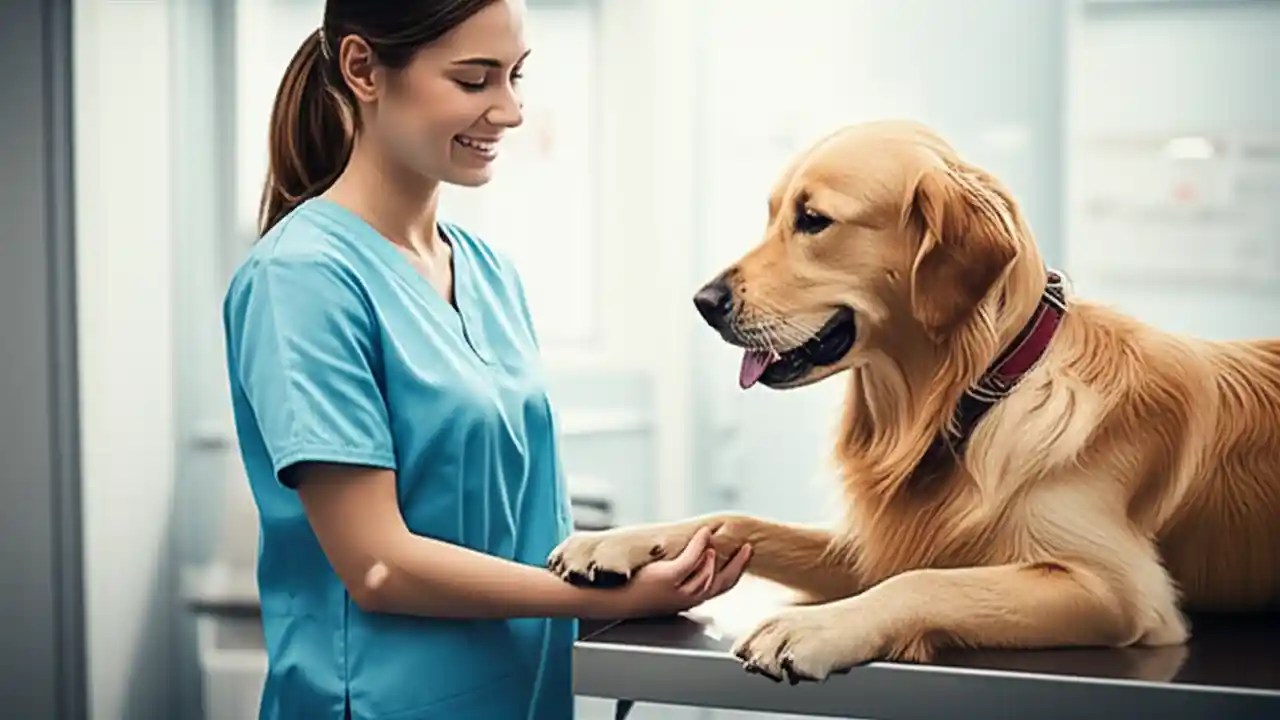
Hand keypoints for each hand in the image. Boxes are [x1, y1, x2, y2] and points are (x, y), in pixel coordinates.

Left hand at [605, 526, 751, 618]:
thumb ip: (678, 577)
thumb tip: (690, 556)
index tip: (744, 559)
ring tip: (722, 540)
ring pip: (708, 573)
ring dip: (718, 555)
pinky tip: (704, 534)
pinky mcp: (667, 578)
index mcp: (687, 600)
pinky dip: (700, 545)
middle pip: (721, 584)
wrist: (611, 600)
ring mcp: (677, 589)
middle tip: (747, 549)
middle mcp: (686, 598)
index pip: (718, 589)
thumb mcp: (662, 588)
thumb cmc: (632, 592)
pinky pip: (690, 560)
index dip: (734, 574)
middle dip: (737, 566)